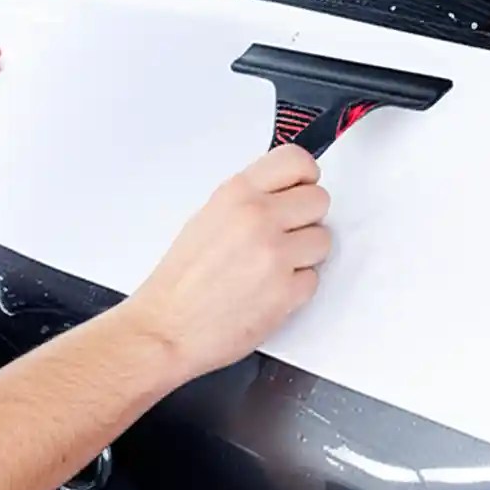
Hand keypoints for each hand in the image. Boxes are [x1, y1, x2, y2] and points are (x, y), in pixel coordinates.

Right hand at [121, 144, 331, 384]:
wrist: (166, 329)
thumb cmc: (182, 280)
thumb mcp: (208, 217)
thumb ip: (251, 199)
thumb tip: (287, 193)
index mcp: (237, 194)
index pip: (297, 160)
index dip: (306, 177)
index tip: (301, 189)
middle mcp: (259, 218)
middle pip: (319, 199)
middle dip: (306, 219)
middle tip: (284, 236)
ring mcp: (275, 254)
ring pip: (323, 240)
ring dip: (305, 255)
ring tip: (272, 267)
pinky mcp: (286, 291)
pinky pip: (314, 278)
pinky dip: (296, 287)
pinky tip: (268, 291)